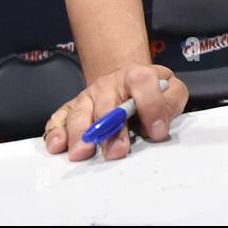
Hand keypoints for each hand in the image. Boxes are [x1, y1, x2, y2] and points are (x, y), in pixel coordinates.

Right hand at [43, 64, 187, 160]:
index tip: (157, 131)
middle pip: (107, 106)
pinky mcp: (73, 108)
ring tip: (83, 152)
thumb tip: (159, 126)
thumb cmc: (150, 90)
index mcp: (136, 75)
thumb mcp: (171, 89)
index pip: (142, 84)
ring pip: (80, 113)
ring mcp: (88, 96)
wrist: (127, 80)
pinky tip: (57, 145)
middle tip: (116, 151)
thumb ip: (171, 102)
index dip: (151, 107)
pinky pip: (60, 118)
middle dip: (111, 130)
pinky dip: (56, 132)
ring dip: (81, 134)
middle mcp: (108, 84)